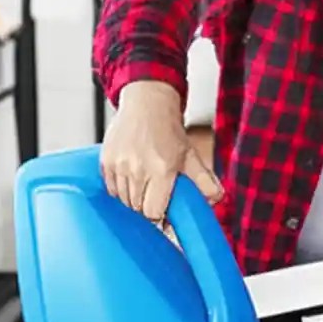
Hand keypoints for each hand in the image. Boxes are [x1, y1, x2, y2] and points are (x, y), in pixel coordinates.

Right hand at [102, 81, 223, 221]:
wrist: (147, 104)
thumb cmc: (169, 131)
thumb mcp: (191, 156)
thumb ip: (205, 182)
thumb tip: (216, 200)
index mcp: (161, 170)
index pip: (153, 212)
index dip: (158, 217)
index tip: (162, 214)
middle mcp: (138, 169)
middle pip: (137, 207)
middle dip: (147, 207)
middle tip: (154, 196)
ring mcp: (120, 165)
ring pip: (123, 200)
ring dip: (133, 198)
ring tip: (143, 185)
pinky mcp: (106, 161)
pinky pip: (111, 189)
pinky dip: (120, 189)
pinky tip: (131, 179)